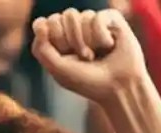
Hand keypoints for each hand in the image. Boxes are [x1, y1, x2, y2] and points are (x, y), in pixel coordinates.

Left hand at [32, 9, 146, 103]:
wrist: (120, 89)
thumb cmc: (90, 82)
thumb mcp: (58, 70)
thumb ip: (40, 49)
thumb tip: (41, 22)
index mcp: (59, 39)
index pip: (43, 24)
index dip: (54, 40)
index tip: (66, 57)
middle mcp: (75, 28)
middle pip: (59, 18)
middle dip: (70, 41)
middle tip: (85, 58)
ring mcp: (93, 22)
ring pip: (78, 16)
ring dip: (87, 41)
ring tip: (97, 55)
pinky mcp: (111, 19)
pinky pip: (96, 17)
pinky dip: (101, 36)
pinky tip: (111, 46)